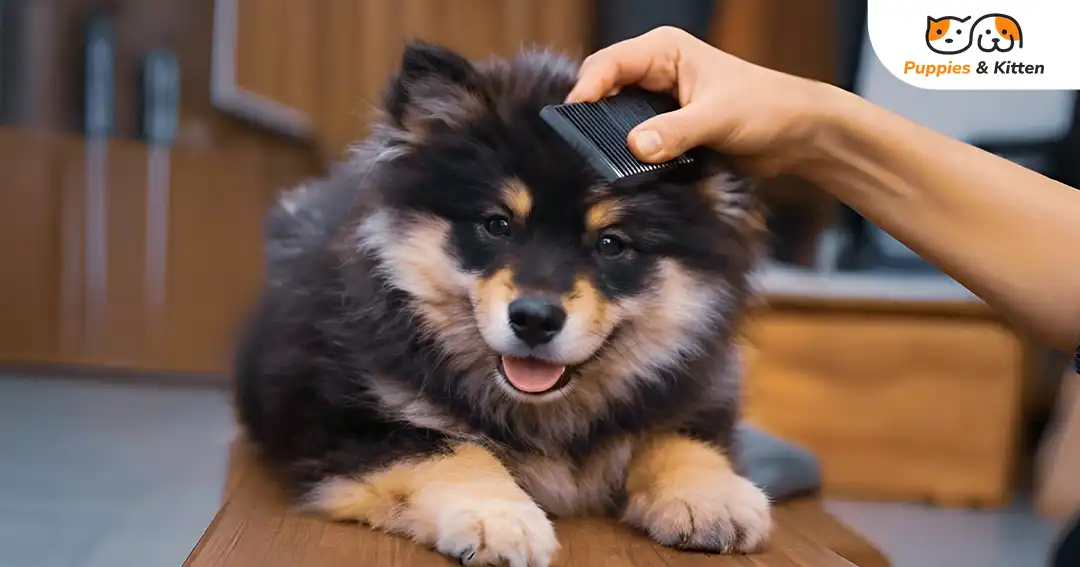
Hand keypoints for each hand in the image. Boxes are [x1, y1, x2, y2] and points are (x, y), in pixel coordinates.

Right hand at [566, 26, 832, 177]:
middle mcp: (656, 72)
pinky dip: (628, 153)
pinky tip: (624, 169)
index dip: (587, 88)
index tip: (574, 116)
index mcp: (664, 52)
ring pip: (616, 118)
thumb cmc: (765, 108)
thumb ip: (675, 132)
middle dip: (593, 116)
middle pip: (605, 91)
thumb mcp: (717, 118)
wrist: (796, 133)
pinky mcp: (666, 128)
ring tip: (598, 162)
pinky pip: (634, 139)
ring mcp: (659, 101)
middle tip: (580, 146)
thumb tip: (636, 146)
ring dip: (610, 138)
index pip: (609, 63)